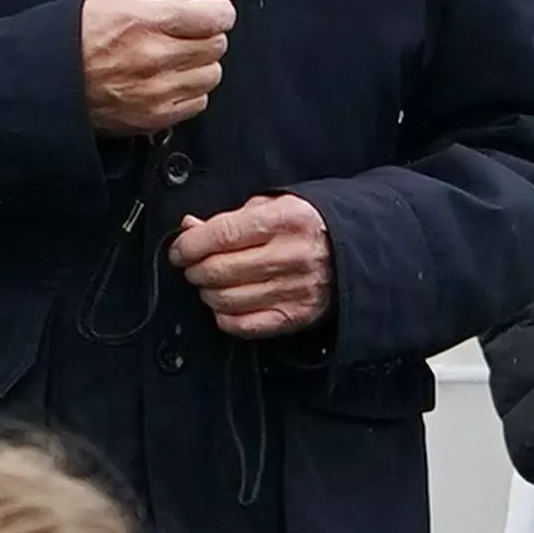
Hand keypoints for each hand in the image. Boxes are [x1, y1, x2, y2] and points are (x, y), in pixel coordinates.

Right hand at [79, 0, 232, 131]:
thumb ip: (156, 3)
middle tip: (192, 34)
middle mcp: (154, 57)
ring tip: (179, 60)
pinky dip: (190, 92)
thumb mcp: (110, 3)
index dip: (220, 12)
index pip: (212, 17)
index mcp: (144, 22)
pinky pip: (198, 103)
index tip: (218, 12)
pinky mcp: (155, 117)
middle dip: (208, 36)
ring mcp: (157, 91)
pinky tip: (171, 82)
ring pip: (211, 75)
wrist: (49, 85)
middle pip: (216, 46)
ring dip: (200, 66)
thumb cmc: (74, 41)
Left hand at [171, 191, 331, 335]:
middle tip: (193, 267)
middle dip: (195, 270)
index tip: (179, 249)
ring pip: (227, 300)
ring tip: (210, 284)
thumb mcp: (272, 207)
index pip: (222, 234)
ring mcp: (294, 289)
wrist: (354, 254)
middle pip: (219, 270)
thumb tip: (189, 228)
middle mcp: (291, 255)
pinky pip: (245, 325)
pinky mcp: (296, 316)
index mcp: (284, 220)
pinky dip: (225, 317)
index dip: (190, 245)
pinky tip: (226, 306)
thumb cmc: (307, 227)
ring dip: (208, 293)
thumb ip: (230, 218)